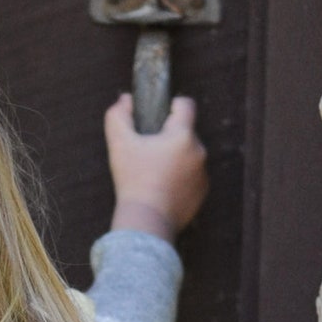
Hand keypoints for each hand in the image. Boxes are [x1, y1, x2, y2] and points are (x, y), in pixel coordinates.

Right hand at [103, 93, 208, 241]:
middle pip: (186, 133)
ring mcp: (203, 174)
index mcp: (182, 135)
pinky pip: (192, 177)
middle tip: (149, 153)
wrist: (147, 222)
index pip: (186, 105)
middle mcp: (199, 151)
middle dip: (170, 138)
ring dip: (176, 159)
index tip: (159, 117)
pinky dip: (180, 179)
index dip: (172, 105)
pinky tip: (162, 190)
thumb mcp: (119, 144)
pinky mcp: (202, 193)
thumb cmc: (133, 181)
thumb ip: (118, 116)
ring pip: (189, 156)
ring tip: (154, 175)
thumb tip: (124, 100)